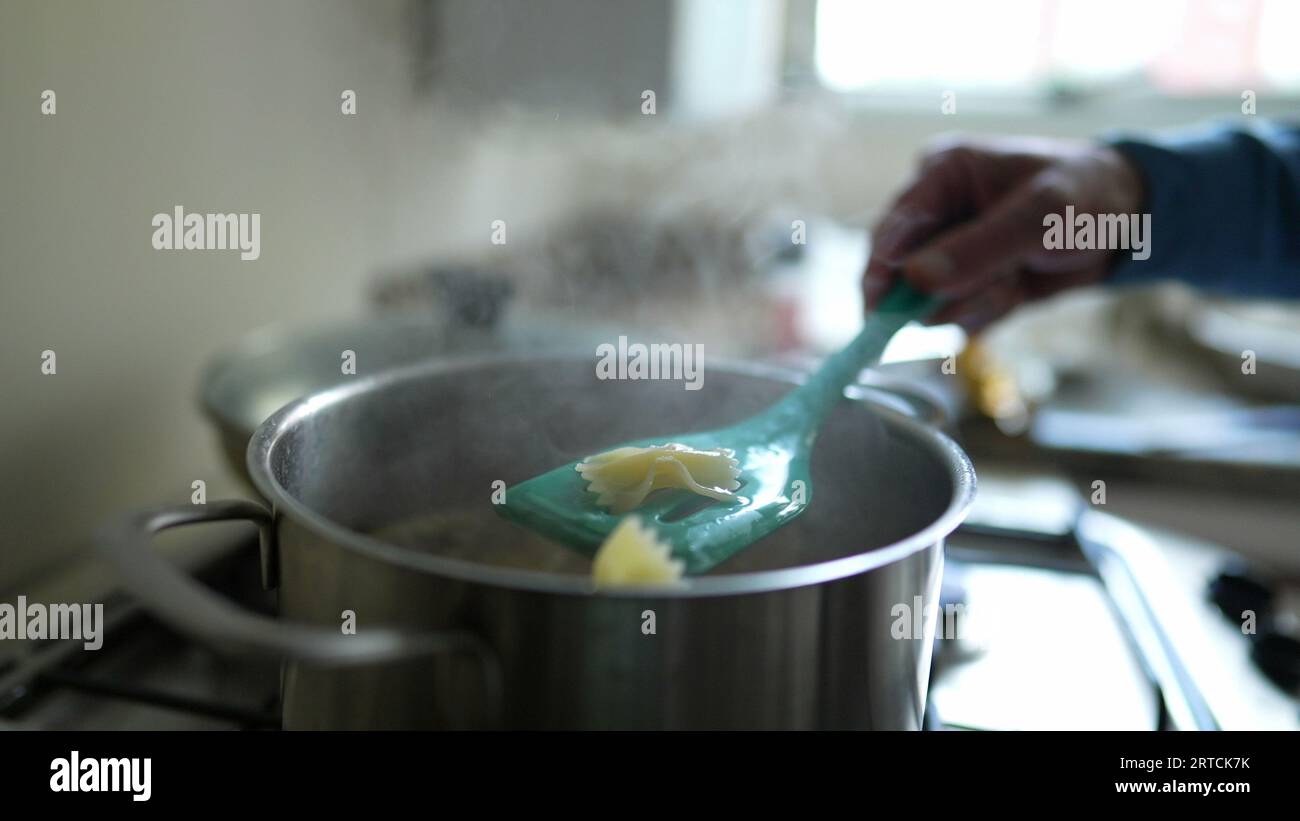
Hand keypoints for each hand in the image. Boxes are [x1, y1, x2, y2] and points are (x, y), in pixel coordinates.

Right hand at [863, 136, 1144, 330]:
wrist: (1126, 222)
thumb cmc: (1085, 197)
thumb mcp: (1040, 217)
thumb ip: (977, 248)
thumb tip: (915, 279)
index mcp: (940, 175)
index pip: (891, 228)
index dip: (880, 270)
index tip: (878, 310)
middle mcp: (934, 213)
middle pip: (899, 272)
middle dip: (941, 294)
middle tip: (986, 290)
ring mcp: (946, 251)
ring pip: (928, 302)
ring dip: (972, 303)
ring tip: (1014, 283)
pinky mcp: (963, 283)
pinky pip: (955, 316)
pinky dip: (986, 312)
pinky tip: (1016, 290)